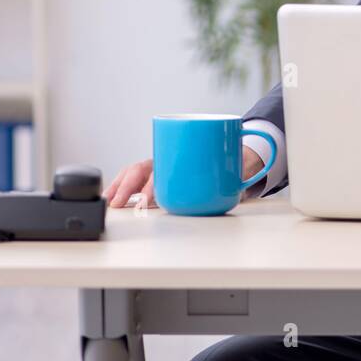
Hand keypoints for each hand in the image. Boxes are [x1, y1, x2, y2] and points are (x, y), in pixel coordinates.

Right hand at [103, 148, 267, 207]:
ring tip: (111, 202)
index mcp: (185, 156)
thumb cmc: (229, 164)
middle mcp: (170, 160)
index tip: (149, 199)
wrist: (230, 157)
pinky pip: (134, 179)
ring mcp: (160, 167)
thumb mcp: (234, 171)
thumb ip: (240, 178)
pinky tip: (114, 200)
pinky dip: (122, 188)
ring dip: (120, 187)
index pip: (164, 170)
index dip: (155, 185)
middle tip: (123, 204)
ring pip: (134, 172)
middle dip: (130, 187)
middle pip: (143, 170)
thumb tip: (249, 183)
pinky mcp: (156, 176)